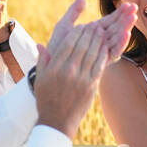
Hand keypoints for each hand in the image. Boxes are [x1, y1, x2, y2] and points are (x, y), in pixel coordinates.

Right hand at [34, 0, 136, 137]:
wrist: (57, 122)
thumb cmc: (46, 100)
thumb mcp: (40, 79)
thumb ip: (42, 61)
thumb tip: (41, 45)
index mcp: (55, 67)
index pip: (68, 44)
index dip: (77, 33)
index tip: (82, 26)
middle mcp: (69, 71)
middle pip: (82, 46)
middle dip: (90, 33)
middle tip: (97, 24)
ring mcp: (81, 78)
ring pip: (93, 53)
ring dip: (99, 40)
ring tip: (103, 32)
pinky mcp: (92, 86)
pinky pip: (100, 65)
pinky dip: (104, 54)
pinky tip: (107, 47)